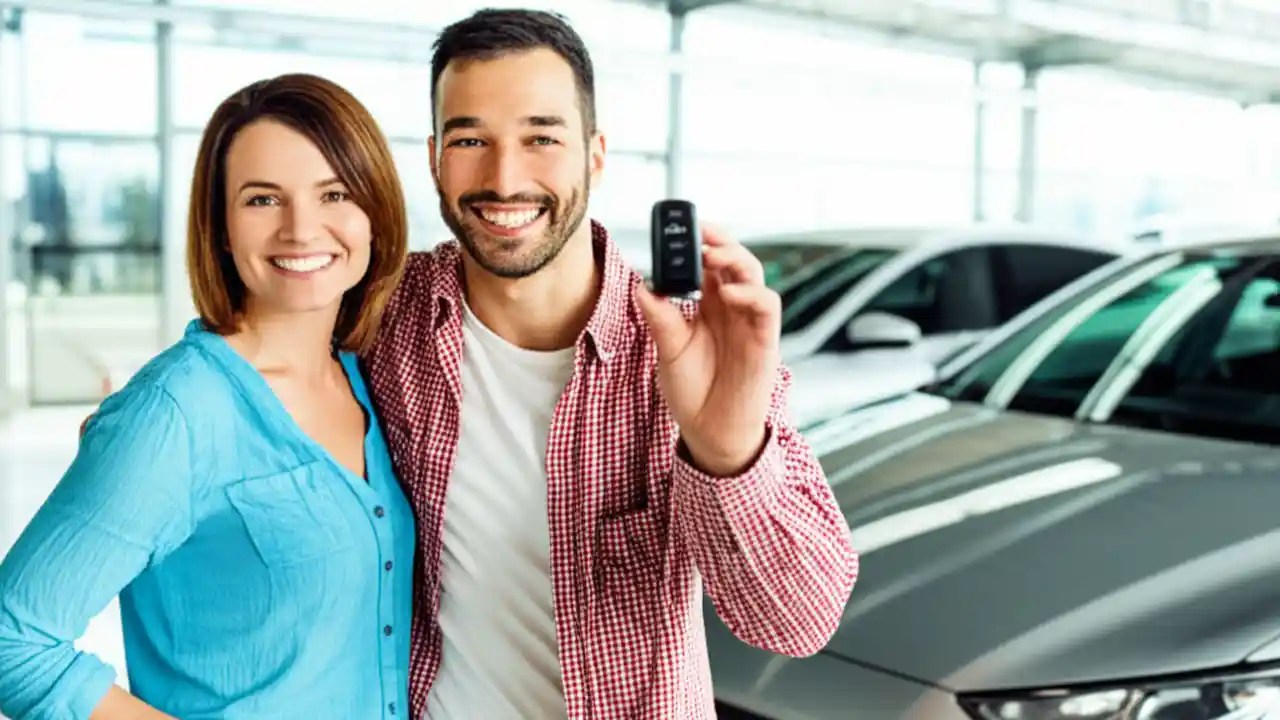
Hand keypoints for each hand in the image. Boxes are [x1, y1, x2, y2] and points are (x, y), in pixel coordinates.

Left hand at [637, 224, 780, 476]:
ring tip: (711, 255)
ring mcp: (750, 322)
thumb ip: (660, 318)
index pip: (709, 263)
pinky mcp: (765, 341)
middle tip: (699, 233)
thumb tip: (641, 285)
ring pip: (754, 275)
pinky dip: (750, 294)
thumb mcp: (668, 350)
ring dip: (736, 259)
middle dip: (720, 242)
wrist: (710, 432)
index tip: (681, 227)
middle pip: (734, 261)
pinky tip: (728, 294)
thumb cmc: (693, 391)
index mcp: (708, 305)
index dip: (701, 242)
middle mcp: (732, 308)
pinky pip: (767, 307)